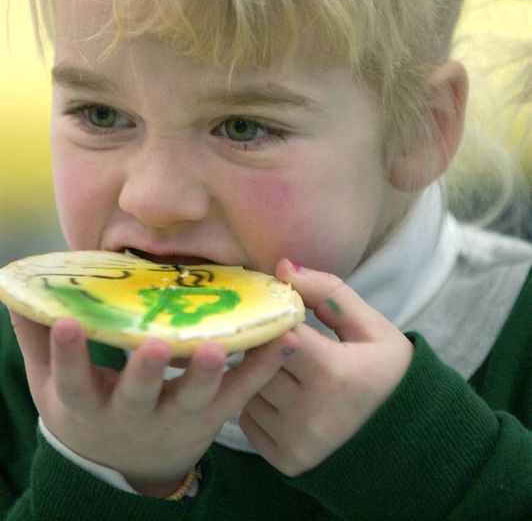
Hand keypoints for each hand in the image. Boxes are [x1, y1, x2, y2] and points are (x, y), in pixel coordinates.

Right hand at [9, 310, 297, 496]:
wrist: (128, 467)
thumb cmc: (88, 410)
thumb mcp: (52, 386)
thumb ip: (38, 340)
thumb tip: (15, 293)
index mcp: (86, 405)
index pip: (72, 379)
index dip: (68, 353)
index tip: (68, 320)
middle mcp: (131, 416)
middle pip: (138, 395)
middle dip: (146, 371)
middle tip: (156, 345)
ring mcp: (175, 419)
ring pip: (193, 399)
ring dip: (209, 373)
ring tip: (222, 345)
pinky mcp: (211, 418)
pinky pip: (239, 394)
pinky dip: (261, 367)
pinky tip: (281, 339)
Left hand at [239, 259, 413, 476]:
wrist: (407, 439)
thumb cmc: (387, 374)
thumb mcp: (371, 326)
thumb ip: (328, 291)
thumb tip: (283, 267)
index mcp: (334, 373)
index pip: (280, 333)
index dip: (279, 320)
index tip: (286, 317)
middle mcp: (311, 413)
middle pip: (260, 362)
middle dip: (267, 346)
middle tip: (284, 341)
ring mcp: (296, 441)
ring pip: (250, 390)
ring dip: (259, 375)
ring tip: (289, 370)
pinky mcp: (285, 461)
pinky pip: (249, 420)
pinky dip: (260, 405)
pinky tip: (286, 399)